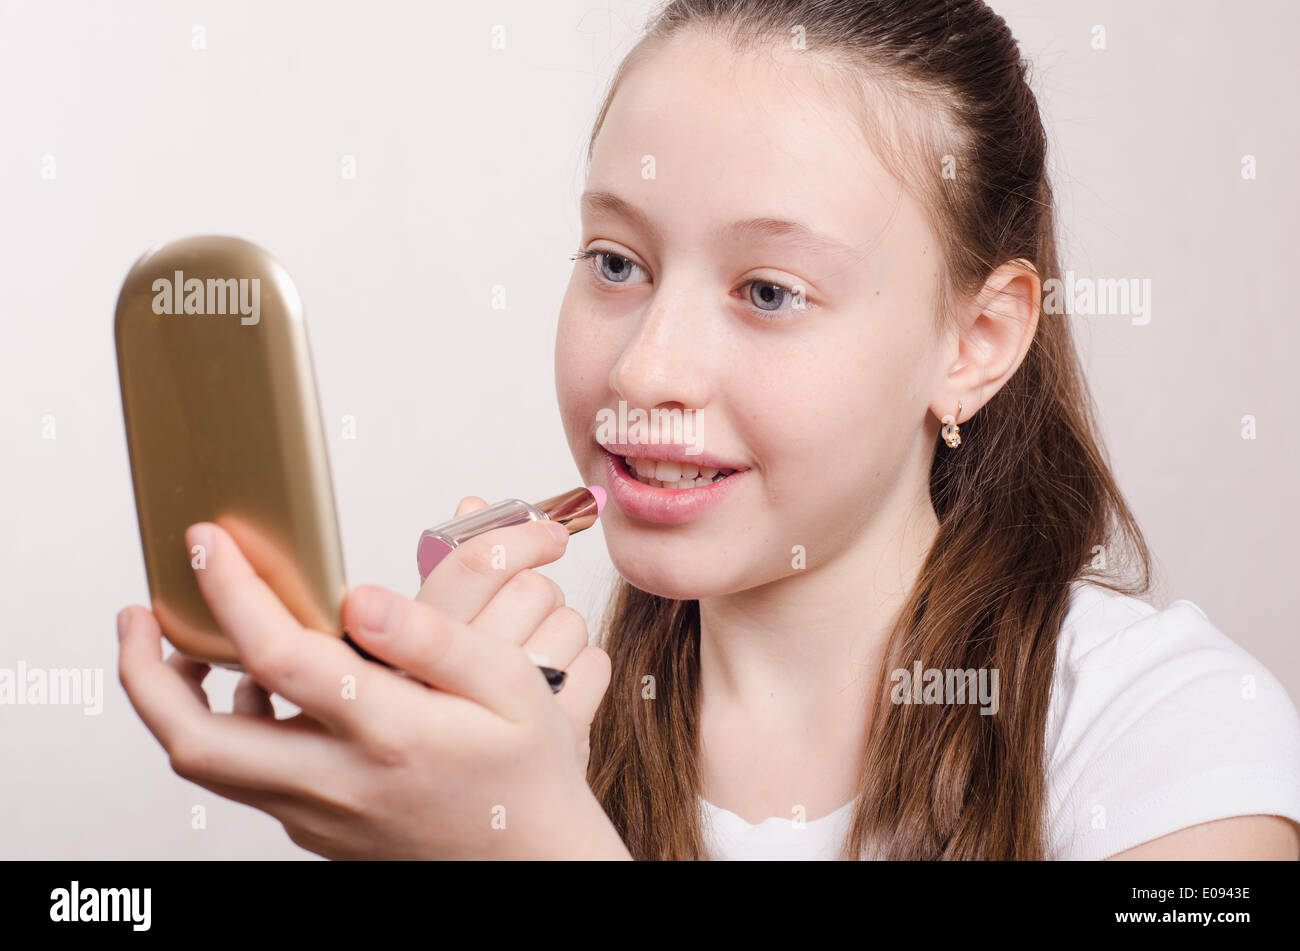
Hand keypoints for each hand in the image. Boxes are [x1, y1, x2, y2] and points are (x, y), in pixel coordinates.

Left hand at [117, 508, 627, 859]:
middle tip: (137, 614)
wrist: (529, 864)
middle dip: (143, 673)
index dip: (233, 593)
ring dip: (175, 702)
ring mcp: (317, 815)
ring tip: (183, 644)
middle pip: (196, 741)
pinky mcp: (312, 829)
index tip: (212, 544)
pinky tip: (259, 689)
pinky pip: (246, 777)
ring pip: (209, 765)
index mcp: (390, 736)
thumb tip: (360, 600)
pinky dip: (227, 727)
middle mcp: (337, 784)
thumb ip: (436, 639)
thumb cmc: (524, 775)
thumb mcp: (512, 690)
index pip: (282, 658)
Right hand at [412, 496, 609, 772]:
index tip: (549, 531)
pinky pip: (596, 665)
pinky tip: (554, 691)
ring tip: (530, 662)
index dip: (518, 537)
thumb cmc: (437, 716)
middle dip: (534, 589)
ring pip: (571, 622)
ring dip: (559, 630)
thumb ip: (450, 572)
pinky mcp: (560, 736)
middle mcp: (458, 680)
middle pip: (530, 589)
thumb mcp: (419, 641)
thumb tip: (476, 501)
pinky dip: (584, 671)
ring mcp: (514, 713)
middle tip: (521, 613)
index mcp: (410, 649)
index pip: (472, 564)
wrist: (466, 817)